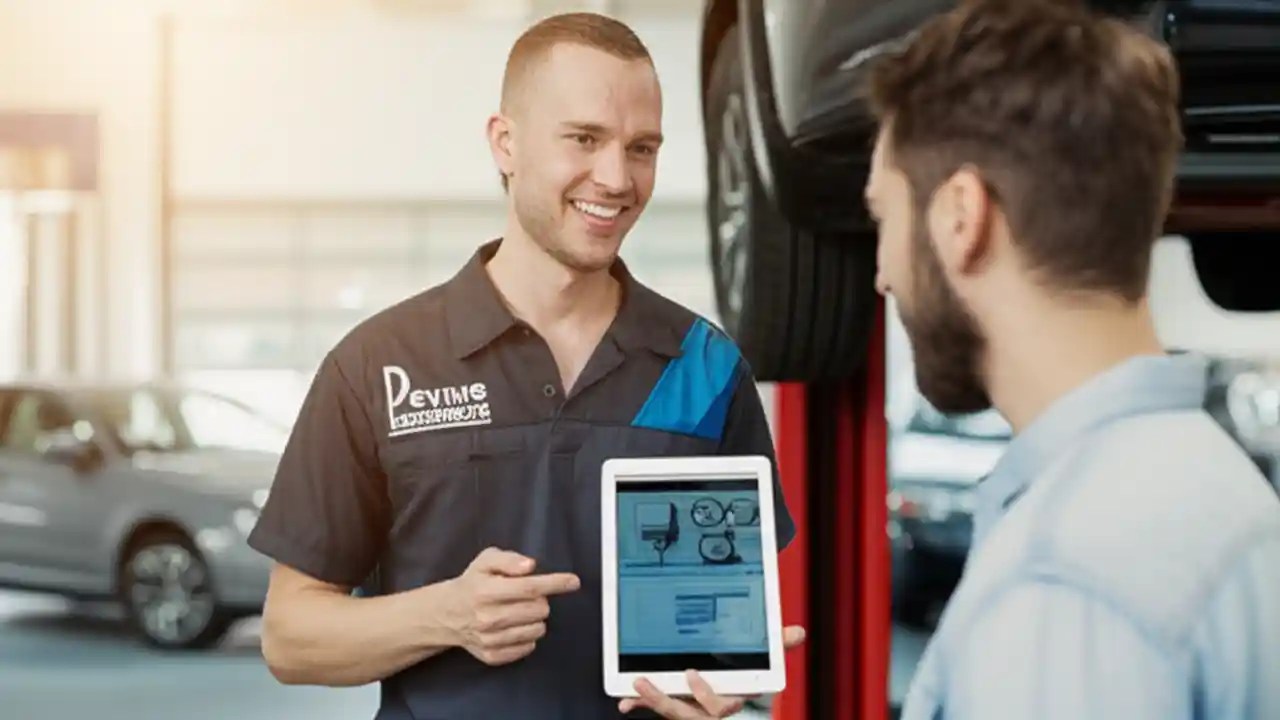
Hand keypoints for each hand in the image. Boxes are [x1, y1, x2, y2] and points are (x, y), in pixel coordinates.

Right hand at [442, 547, 579, 665]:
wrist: (447, 613)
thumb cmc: (472, 583)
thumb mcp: (486, 561)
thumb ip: (509, 559)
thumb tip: (530, 566)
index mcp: (485, 591)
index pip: (529, 588)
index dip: (555, 583)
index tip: (573, 581)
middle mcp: (487, 617)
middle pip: (539, 610)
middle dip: (540, 600)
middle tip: (526, 596)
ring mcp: (489, 640)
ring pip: (537, 629)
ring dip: (535, 618)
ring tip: (519, 611)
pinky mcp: (492, 656)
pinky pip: (528, 647)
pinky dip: (527, 636)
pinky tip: (514, 626)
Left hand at [618, 626, 806, 718]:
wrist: (739, 699)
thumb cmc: (750, 678)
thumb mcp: (764, 663)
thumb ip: (778, 647)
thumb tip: (798, 633)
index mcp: (730, 701)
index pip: (719, 706)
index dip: (706, 696)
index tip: (693, 675)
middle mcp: (707, 711)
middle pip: (687, 714)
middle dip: (667, 700)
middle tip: (646, 681)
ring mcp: (690, 710)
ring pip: (671, 711)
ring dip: (652, 699)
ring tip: (636, 684)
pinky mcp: (675, 704)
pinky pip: (657, 708)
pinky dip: (639, 704)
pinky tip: (625, 703)